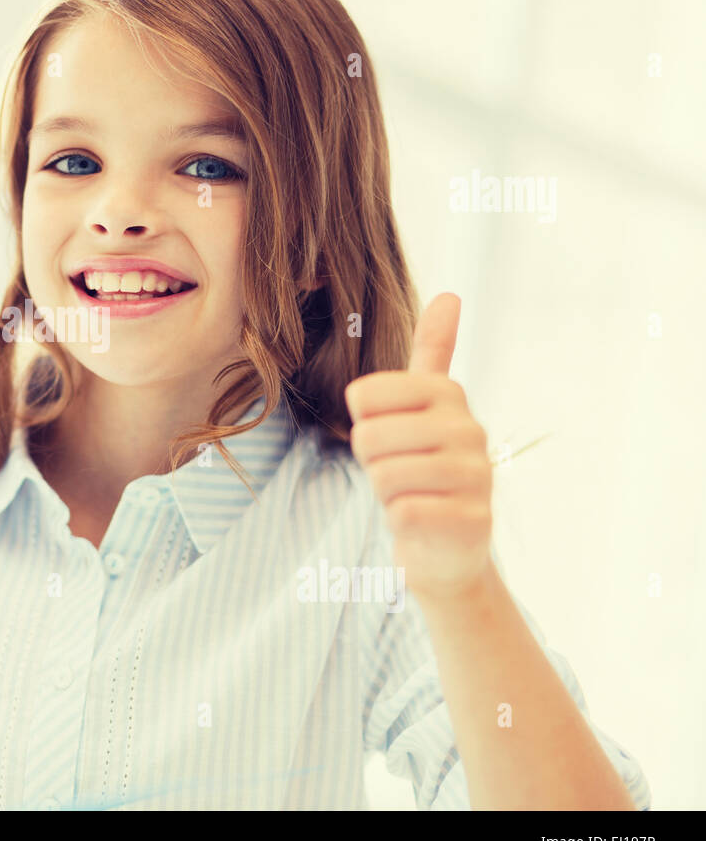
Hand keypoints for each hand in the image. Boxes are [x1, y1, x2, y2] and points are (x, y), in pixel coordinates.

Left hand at [344, 292, 493, 602]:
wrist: (447, 546)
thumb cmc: (421, 469)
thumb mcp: (421, 407)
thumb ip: (432, 351)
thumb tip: (451, 294)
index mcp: (447, 394)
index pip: (363, 396)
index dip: (363, 423)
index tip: (391, 435)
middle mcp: (469, 429)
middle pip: (368, 436)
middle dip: (372, 462)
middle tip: (400, 472)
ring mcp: (477, 475)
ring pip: (384, 475)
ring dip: (387, 493)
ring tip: (413, 495)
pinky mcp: (472, 520)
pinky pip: (403, 512)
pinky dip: (402, 522)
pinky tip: (425, 521)